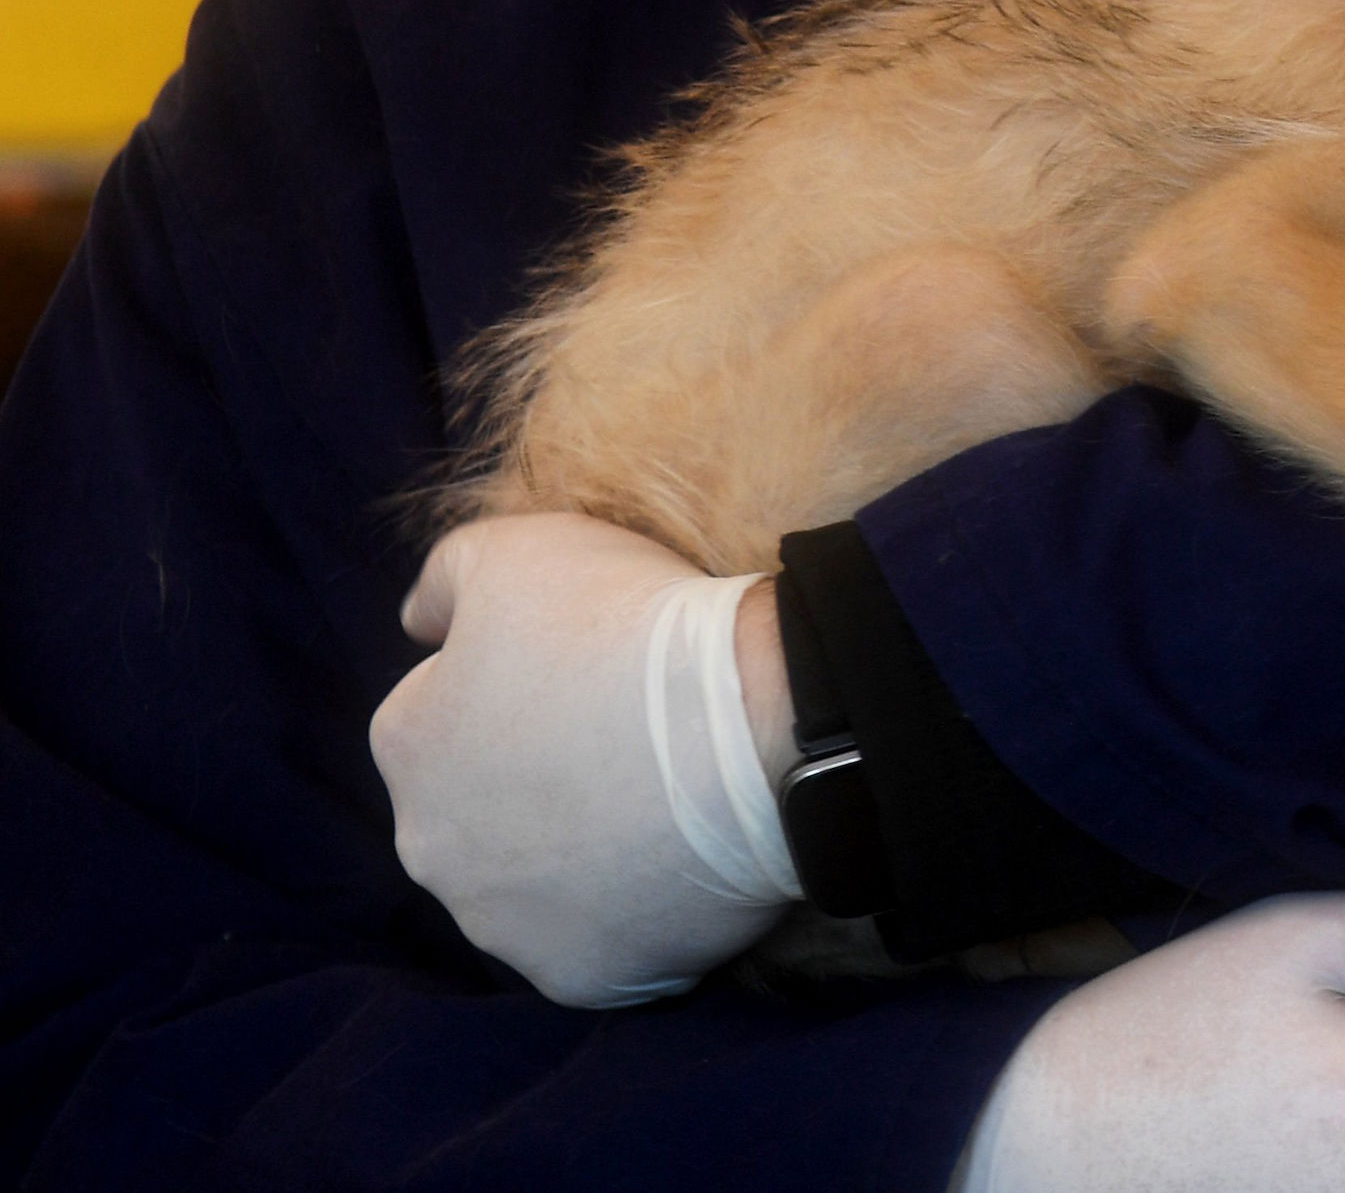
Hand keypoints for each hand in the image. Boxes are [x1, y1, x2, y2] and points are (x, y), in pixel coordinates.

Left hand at [370, 513, 799, 1005]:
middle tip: (626, 733)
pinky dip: (632, 909)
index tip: (589, 667)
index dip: (519, 680)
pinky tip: (682, 860)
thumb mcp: (519, 547)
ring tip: (664, 798)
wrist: (757, 719)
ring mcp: (505, 925)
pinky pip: (601, 940)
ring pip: (534, 884)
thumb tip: (418, 624)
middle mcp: (430, 851)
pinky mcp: (580, 976)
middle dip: (534, 777)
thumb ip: (444, 580)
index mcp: (407, 747)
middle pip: (480, 809)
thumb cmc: (632, 623)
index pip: (444, 712)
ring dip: (577, 850)